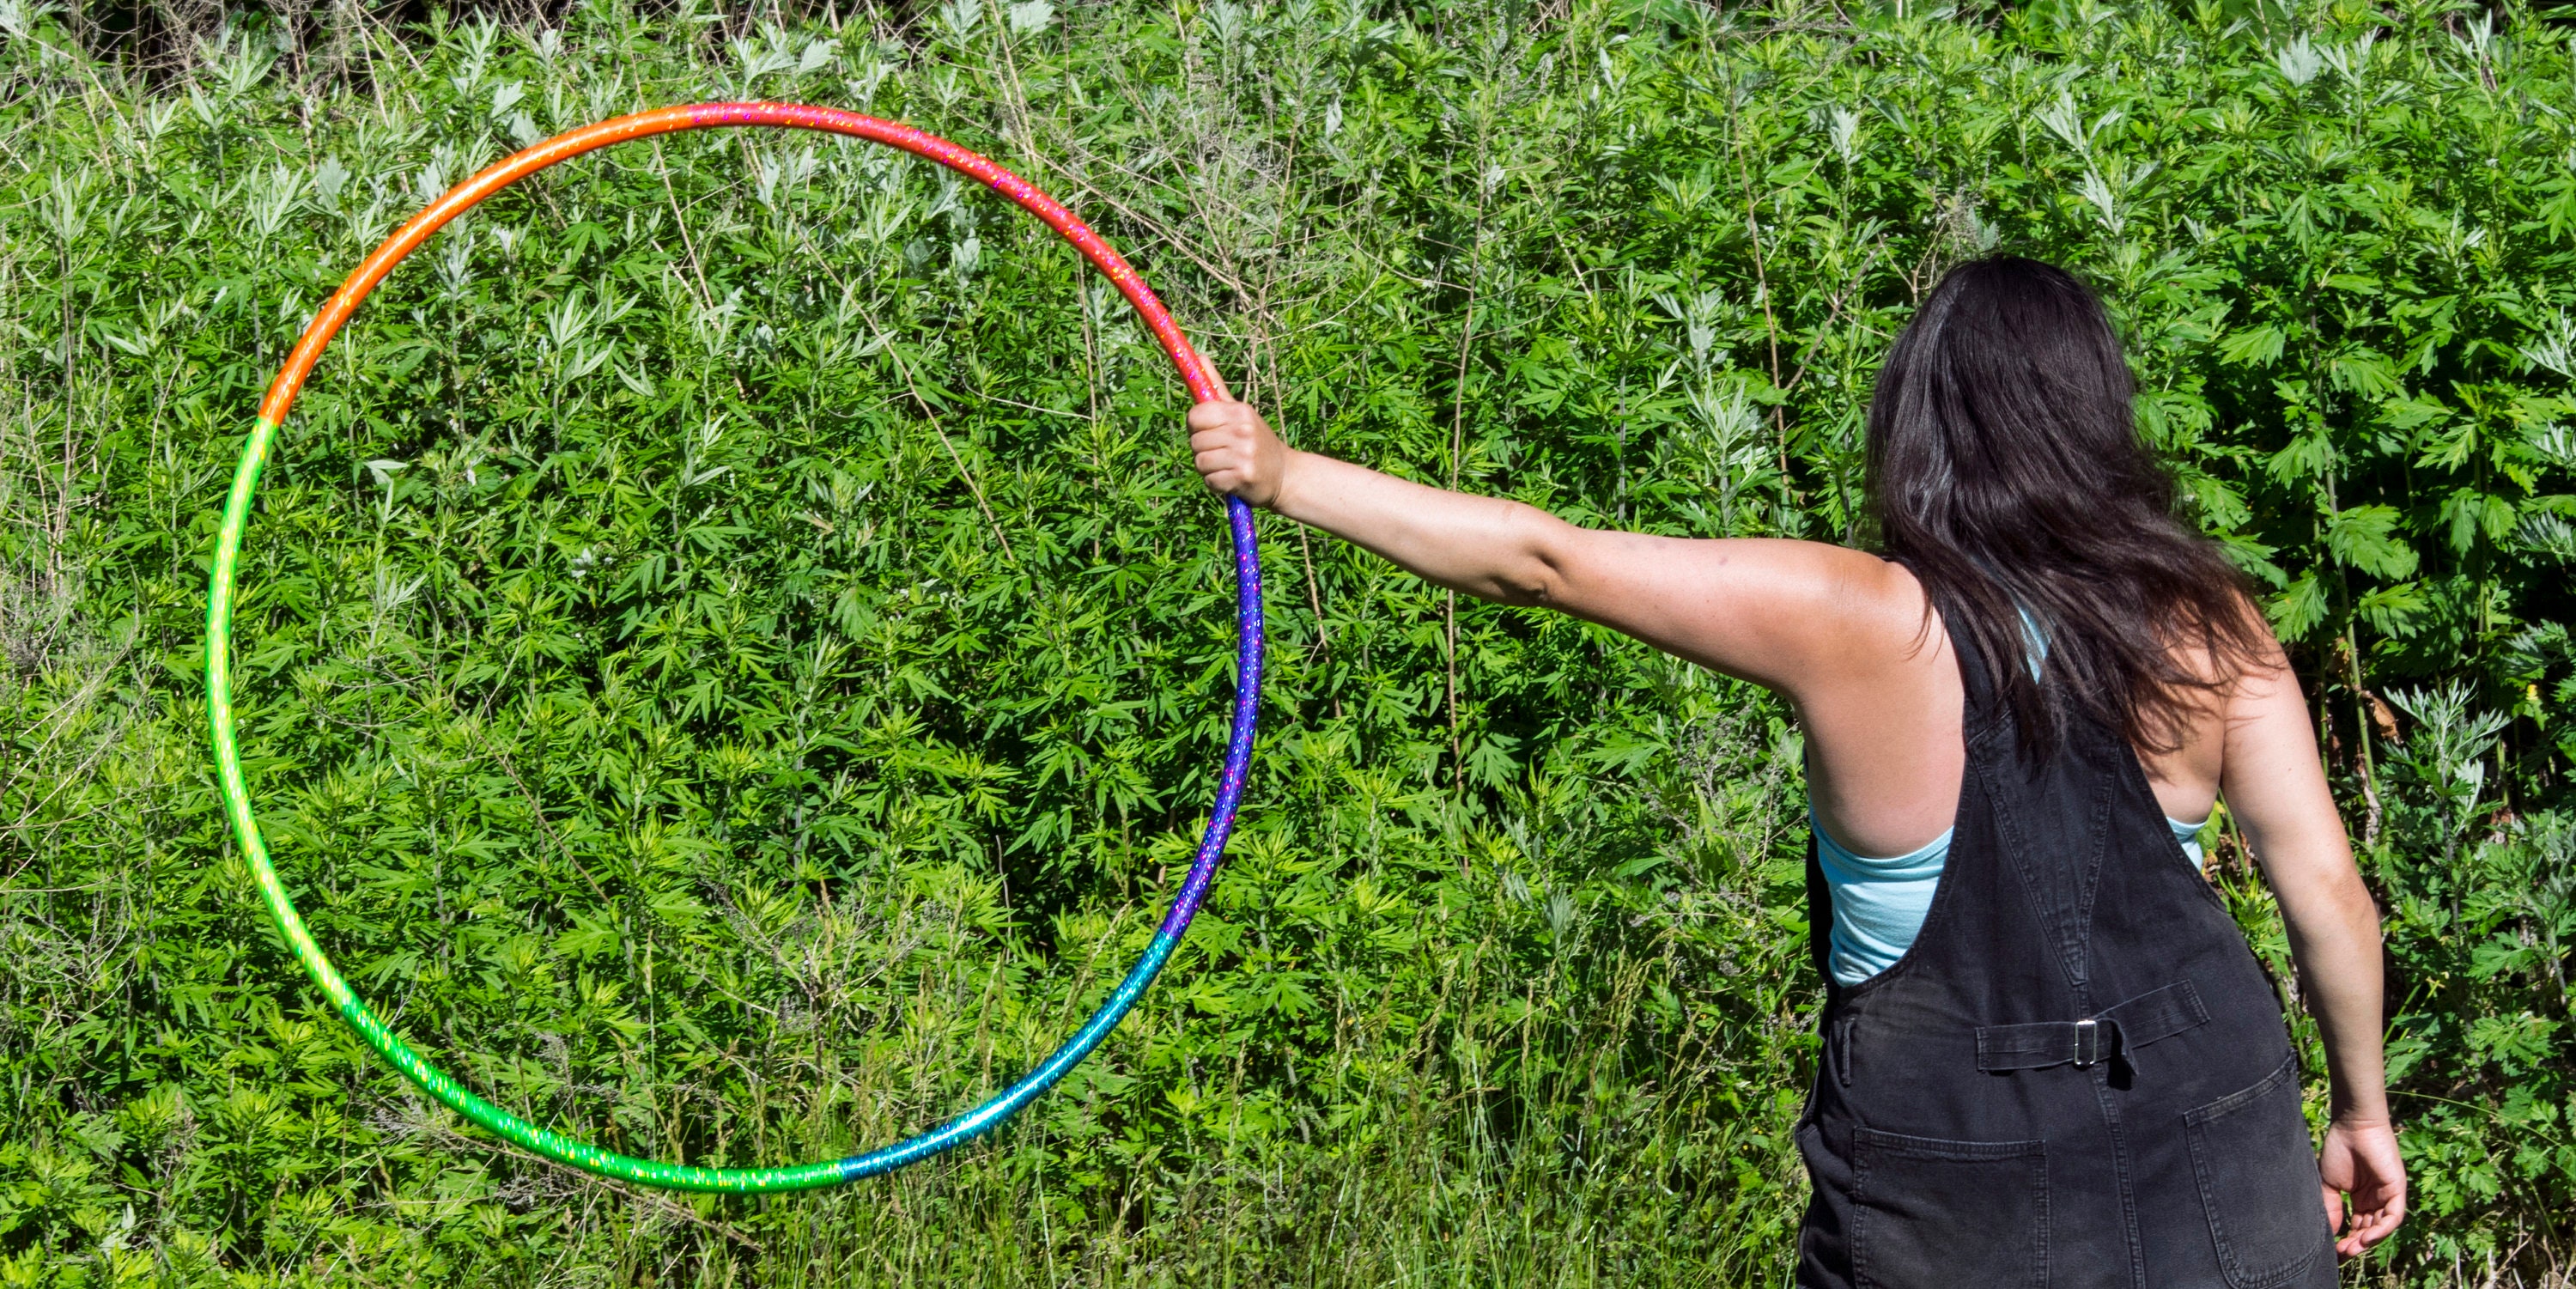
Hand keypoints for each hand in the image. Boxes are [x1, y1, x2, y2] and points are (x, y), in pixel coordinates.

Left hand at [1188, 398, 1292, 507]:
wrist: (1285, 475)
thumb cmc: (1256, 441)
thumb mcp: (1240, 413)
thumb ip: (1217, 387)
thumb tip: (1200, 357)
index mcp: (1240, 411)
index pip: (1195, 415)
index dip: (1195, 426)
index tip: (1207, 432)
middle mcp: (1243, 430)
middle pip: (1195, 441)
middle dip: (1202, 450)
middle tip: (1221, 453)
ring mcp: (1244, 454)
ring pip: (1200, 462)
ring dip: (1208, 469)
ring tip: (1226, 466)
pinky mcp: (1243, 476)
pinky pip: (1211, 480)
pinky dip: (1216, 484)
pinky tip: (1231, 479)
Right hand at [2318, 1118, 2404, 1256]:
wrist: (2352, 1127)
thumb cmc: (2339, 1150)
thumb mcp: (2329, 1184)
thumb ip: (2331, 1208)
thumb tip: (2329, 1233)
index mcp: (2360, 1198)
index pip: (2356, 1226)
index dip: (2347, 1239)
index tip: (2333, 1249)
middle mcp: (2376, 1200)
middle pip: (2369, 1230)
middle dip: (2356, 1243)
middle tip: (2342, 1252)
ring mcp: (2388, 1196)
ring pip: (2381, 1227)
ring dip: (2368, 1241)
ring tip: (2352, 1248)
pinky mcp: (2397, 1191)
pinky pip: (2393, 1217)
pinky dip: (2381, 1230)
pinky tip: (2366, 1237)